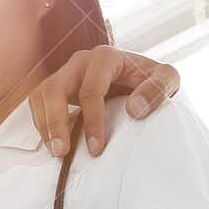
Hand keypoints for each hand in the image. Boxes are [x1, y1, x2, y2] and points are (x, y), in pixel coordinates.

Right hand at [27, 45, 177, 157]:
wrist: (140, 75)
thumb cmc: (152, 78)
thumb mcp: (168, 79)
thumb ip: (158, 89)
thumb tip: (134, 109)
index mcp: (105, 57)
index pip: (90, 90)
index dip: (92, 121)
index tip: (97, 149)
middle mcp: (80, 61)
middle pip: (54, 89)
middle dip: (55, 122)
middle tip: (61, 151)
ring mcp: (66, 72)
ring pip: (41, 95)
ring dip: (44, 125)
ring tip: (56, 151)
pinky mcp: (59, 85)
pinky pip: (39, 102)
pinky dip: (42, 122)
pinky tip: (53, 142)